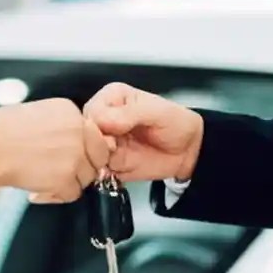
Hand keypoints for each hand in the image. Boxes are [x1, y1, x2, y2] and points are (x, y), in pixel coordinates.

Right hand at [0, 98, 110, 201]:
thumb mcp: (35, 114)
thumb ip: (59, 125)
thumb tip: (71, 141)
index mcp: (69, 110)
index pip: (93, 134)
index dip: (83, 149)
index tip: (69, 157)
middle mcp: (77, 130)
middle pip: (98, 156)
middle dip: (83, 167)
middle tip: (62, 173)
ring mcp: (74, 154)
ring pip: (87, 177)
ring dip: (68, 183)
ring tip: (43, 180)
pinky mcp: (66, 176)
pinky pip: (72, 194)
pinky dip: (56, 196)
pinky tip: (38, 190)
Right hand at [82, 82, 203, 182]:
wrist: (188, 150)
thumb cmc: (176, 123)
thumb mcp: (157, 112)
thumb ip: (130, 114)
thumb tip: (105, 121)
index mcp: (112, 99)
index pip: (91, 112)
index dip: (99, 124)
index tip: (114, 132)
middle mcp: (104, 120)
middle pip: (84, 135)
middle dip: (97, 144)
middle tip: (115, 147)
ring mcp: (106, 143)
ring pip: (89, 154)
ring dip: (100, 160)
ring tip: (119, 157)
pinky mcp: (110, 163)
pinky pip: (98, 171)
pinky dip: (105, 173)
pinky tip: (118, 169)